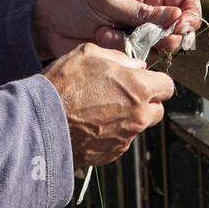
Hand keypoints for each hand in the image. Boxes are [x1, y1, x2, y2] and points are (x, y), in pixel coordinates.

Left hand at [31, 0, 202, 61]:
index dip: (190, 15)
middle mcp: (147, 12)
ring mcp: (137, 33)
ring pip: (158, 47)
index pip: (186, 2)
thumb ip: (142, 12)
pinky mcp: (124, 51)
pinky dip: (120, 50)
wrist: (46, 21)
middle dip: (165, 35)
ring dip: (137, 43)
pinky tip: (100, 37)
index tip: (182, 27)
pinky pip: (137, 58)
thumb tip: (178, 17)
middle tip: (146, 35)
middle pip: (178, 30)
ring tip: (108, 31)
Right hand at [42, 43, 175, 166]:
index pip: (167, 86)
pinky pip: (120, 140)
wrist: (41, 121)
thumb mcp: (90, 54)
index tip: (143, 80)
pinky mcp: (112, 153)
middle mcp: (139, 116)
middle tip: (121, 94)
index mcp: (139, 88)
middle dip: (145, 102)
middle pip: (157, 110)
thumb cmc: (63, 84)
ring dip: (127, 117)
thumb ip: (119, 57)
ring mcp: (126, 137)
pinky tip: (90, 124)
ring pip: (137, 125)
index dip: (155, 81)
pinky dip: (110, 133)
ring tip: (98, 109)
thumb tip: (135, 65)